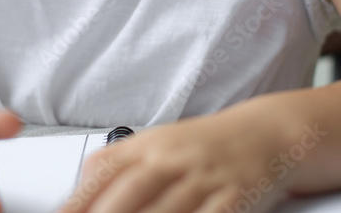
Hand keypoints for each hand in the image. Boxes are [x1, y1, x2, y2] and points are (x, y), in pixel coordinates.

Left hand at [60, 100, 300, 212]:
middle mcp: (172, 158)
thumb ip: (117, 167)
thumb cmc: (205, 147)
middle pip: (128, 195)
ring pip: (165, 212)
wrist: (266, 135)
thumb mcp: (158, 145)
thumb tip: (74, 195)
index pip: (102, 172)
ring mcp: (203, 179)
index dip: (77, 202)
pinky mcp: (234, 199)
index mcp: (148, 145)